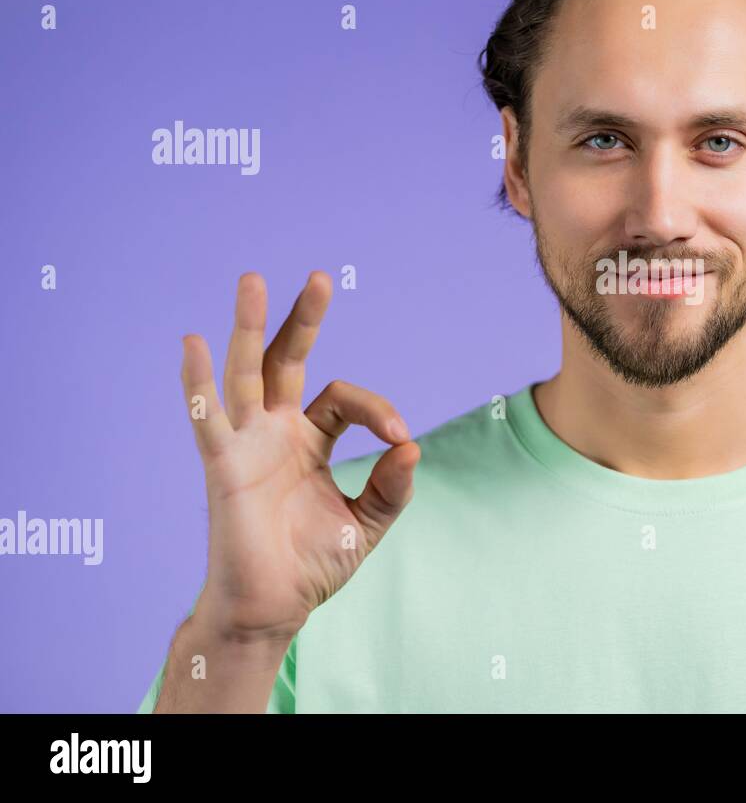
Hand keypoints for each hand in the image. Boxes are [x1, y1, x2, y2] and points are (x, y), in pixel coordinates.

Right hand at [180, 271, 419, 641]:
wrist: (274, 608)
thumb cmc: (313, 565)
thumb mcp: (368, 523)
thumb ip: (391, 486)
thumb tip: (412, 446)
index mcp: (309, 439)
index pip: (344, 399)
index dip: (377, 408)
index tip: (400, 436)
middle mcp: (275, 432)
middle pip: (287, 360)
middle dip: (303, 319)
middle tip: (320, 277)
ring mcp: (247, 445)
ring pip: (246, 374)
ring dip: (250, 328)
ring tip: (253, 280)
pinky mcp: (224, 467)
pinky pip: (208, 419)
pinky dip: (198, 384)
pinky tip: (192, 343)